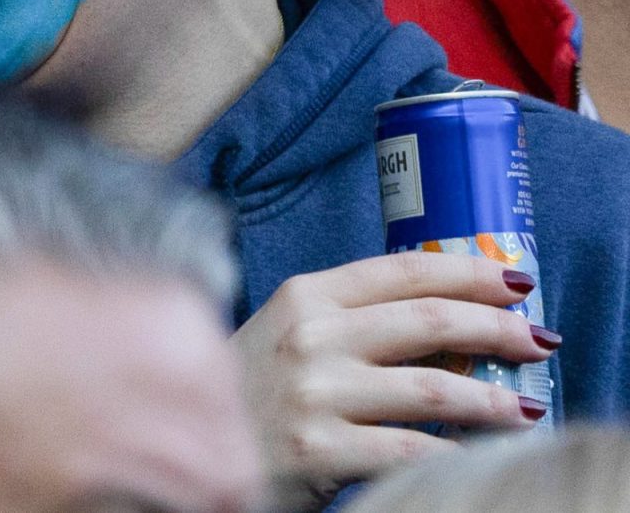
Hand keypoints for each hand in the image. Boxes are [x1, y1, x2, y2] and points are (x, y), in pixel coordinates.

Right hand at [234, 252, 556, 510]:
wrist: (183, 443)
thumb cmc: (247, 390)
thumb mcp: (289, 337)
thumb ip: (352, 323)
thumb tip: (449, 327)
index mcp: (304, 296)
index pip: (404, 269)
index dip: (469, 272)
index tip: (514, 281)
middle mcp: (310, 335)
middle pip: (431, 320)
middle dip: (498, 328)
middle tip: (537, 342)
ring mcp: (314, 393)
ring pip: (435, 386)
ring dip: (493, 398)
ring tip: (523, 409)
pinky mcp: (318, 450)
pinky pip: (412, 448)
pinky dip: (456, 451)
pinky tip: (477, 451)